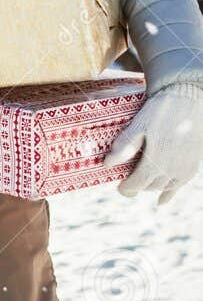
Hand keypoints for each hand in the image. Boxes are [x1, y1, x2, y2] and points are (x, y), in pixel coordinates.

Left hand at [107, 85, 202, 205]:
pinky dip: (169, 193)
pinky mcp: (193, 165)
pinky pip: (179, 185)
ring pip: (163, 187)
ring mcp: (184, 169)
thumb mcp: (138, 125)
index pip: (137, 185)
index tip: (119, 185)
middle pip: (149, 187)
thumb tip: (106, 165)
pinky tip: (161, 201)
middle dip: (137, 185)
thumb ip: (124, 146)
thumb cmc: (161, 111)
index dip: (126, 188)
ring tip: (142, 181)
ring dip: (151, 187)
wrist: (189, 99)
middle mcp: (171, 170)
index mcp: (155, 161)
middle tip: (129, 179)